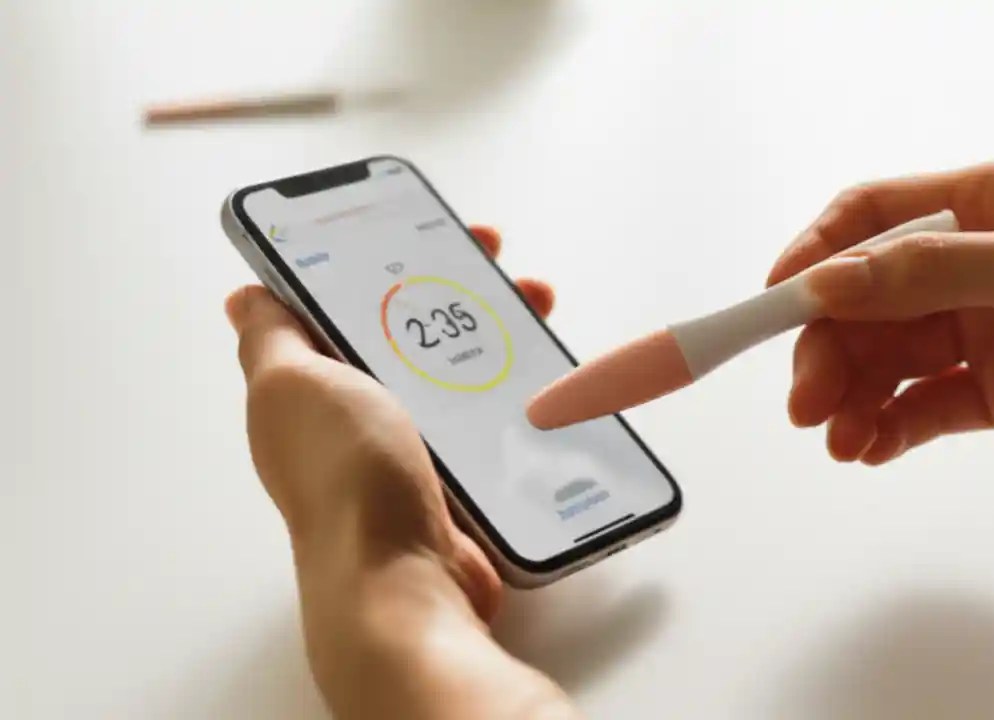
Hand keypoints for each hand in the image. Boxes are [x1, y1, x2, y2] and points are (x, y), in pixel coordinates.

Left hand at [227, 226, 578, 719]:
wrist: (403, 579)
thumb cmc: (347, 474)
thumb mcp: (292, 384)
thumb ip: (272, 336)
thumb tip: (244, 297)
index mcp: (313, 386)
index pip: (345, 302)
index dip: (382, 257)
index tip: (428, 229)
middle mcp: (360, 415)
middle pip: (413, 330)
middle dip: (458, 288)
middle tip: (503, 265)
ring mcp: (414, 448)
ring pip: (459, 371)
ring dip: (499, 333)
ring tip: (540, 306)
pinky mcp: (460, 479)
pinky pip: (489, 419)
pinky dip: (517, 391)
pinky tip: (549, 373)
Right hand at [770, 160, 993, 475]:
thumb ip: (932, 272)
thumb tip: (829, 281)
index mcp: (990, 204)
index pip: (873, 219)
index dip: (816, 257)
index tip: (772, 303)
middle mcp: (977, 264)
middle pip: (866, 300)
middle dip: (827, 347)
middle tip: (807, 401)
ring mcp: (984, 331)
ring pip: (885, 360)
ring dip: (850, 397)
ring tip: (837, 438)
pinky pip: (919, 408)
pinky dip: (886, 429)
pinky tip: (868, 450)